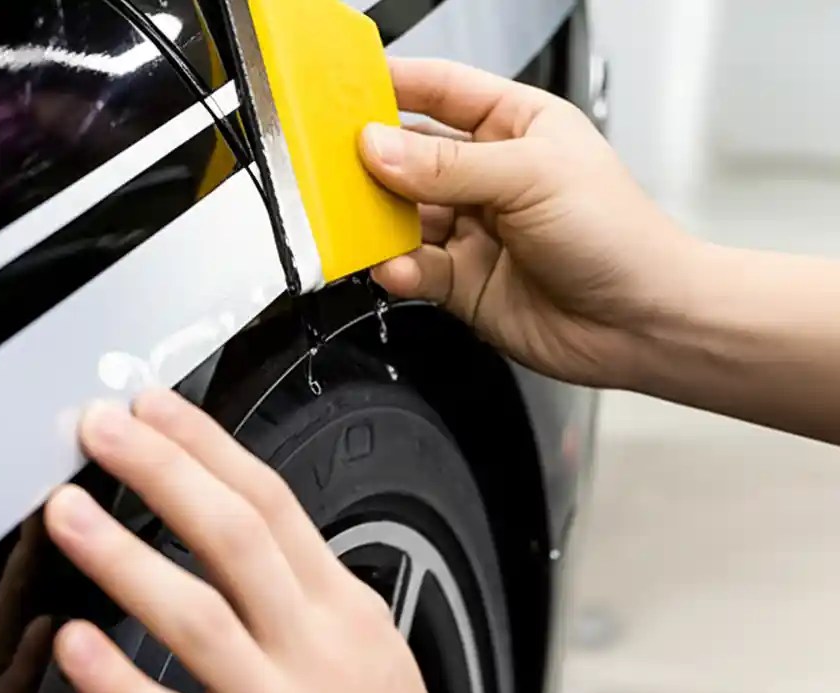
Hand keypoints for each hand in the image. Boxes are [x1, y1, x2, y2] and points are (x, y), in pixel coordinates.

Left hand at [44, 389, 435, 692]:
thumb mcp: (369, 649)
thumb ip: (308, 590)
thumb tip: (244, 520)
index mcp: (343, 611)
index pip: (273, 503)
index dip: (207, 447)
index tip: (153, 408)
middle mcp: (312, 651)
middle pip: (236, 538)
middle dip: (164, 473)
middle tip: (101, 430)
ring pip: (200, 617)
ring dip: (127, 558)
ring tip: (69, 514)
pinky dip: (119, 681)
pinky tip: (75, 643)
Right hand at [359, 59, 703, 388]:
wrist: (643, 324)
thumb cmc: (619, 236)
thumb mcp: (530, 177)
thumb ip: (447, 165)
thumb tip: (379, 148)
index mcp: (515, 125)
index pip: (441, 90)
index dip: (392, 85)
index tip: (343, 88)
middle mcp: (488, 174)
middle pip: (408, 157)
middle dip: (371, 161)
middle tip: (333, 165)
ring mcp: (473, 229)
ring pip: (402, 217)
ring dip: (379, 223)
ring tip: (360, 225)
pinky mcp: (462, 281)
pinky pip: (413, 268)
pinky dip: (399, 269)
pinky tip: (397, 268)